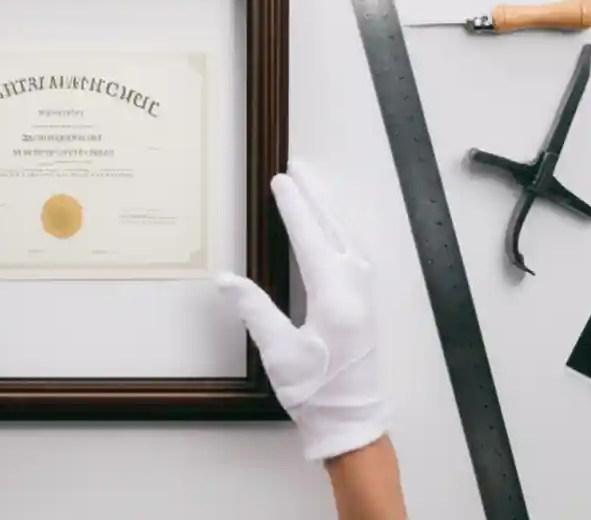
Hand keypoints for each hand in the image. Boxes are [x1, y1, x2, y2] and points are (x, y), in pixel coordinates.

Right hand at [217, 161, 383, 459]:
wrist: (350, 421)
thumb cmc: (316, 392)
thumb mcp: (279, 353)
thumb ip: (254, 311)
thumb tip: (226, 279)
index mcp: (337, 298)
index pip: (311, 240)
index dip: (294, 209)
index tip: (281, 182)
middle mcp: (356, 289)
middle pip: (334, 229)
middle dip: (316, 196)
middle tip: (298, 168)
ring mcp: (364, 294)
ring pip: (346, 237)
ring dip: (328, 210)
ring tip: (312, 187)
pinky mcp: (363, 303)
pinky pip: (351, 251)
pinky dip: (337, 229)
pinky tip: (330, 227)